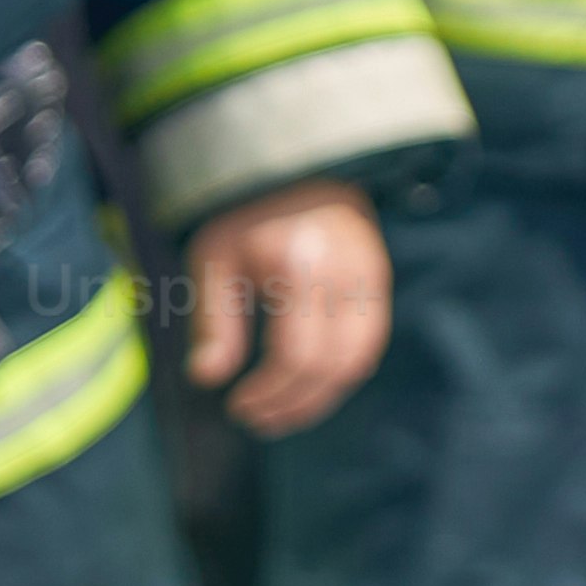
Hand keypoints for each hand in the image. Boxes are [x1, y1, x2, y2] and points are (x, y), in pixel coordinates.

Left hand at [183, 187, 393, 435]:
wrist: (297, 166)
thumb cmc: (246, 215)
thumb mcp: (214, 260)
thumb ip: (214, 321)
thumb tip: (206, 378)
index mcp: (300, 266)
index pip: (297, 356)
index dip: (269, 392)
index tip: (238, 405)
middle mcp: (345, 274)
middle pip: (333, 366)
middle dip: (295, 403)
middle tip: (257, 419)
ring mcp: (370, 276)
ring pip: (359, 361)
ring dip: (322, 397)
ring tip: (282, 412)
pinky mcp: (379, 280)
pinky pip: (369, 343)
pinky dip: (340, 373)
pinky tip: (307, 383)